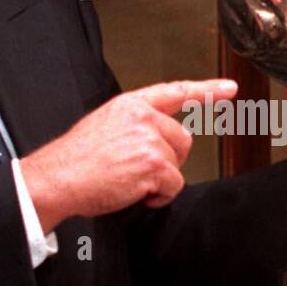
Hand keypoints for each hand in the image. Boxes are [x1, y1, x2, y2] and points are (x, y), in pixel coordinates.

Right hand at [20, 79, 236, 231]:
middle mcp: (143, 117)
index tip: (229, 88)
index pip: (176, 92)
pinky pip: (173, 186)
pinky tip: (134, 192)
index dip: (207, 90)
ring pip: (176, 165)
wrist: (57, 179)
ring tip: (128, 180)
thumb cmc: (75, 161)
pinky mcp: (154, 163)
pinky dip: (158, 196)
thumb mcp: (104, 126)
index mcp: (130, 105)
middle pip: (181, 139)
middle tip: (137, 169)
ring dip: (159, 179)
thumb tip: (155, 140)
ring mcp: (150, 139)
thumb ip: (133, 125)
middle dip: (167, 159)